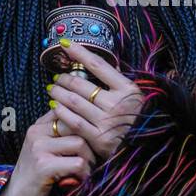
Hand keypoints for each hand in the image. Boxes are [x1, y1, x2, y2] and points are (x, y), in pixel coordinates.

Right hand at [0, 108, 95, 195]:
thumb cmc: (37, 176)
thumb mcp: (46, 150)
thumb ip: (61, 137)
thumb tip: (90, 126)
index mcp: (38, 126)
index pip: (68, 112)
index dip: (84, 127)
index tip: (90, 142)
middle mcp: (36, 132)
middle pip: (76, 126)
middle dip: (90, 144)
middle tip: (92, 160)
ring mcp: (38, 148)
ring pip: (80, 143)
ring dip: (88, 160)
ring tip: (84, 172)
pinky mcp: (43, 165)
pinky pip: (77, 163)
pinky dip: (83, 174)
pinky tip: (78, 181)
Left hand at [46, 40, 143, 162]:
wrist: (144, 151)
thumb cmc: (137, 120)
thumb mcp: (135, 97)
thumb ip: (118, 80)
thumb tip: (100, 61)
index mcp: (128, 89)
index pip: (98, 65)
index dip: (79, 52)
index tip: (65, 44)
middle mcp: (117, 104)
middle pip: (81, 84)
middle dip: (64, 78)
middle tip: (57, 77)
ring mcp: (107, 122)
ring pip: (74, 102)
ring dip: (59, 93)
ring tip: (52, 89)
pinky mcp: (98, 139)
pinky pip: (73, 121)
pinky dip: (61, 112)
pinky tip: (55, 107)